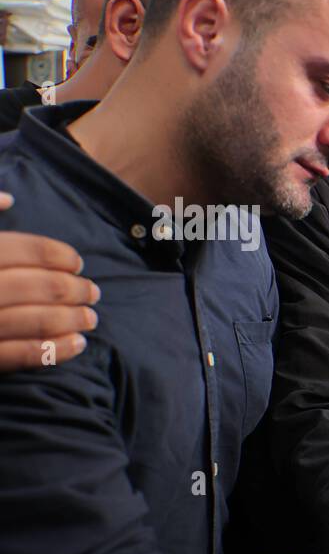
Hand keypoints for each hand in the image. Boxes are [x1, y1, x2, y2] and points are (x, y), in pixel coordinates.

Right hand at [0, 194, 100, 372]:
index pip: (24, 250)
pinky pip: (20, 355)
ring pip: (33, 320)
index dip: (57, 255)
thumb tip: (10, 199)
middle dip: (73, 289)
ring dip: (70, 319)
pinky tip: (77, 344)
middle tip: (93, 292)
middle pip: (37, 285)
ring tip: (91, 318)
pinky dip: (53, 351)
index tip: (76, 263)